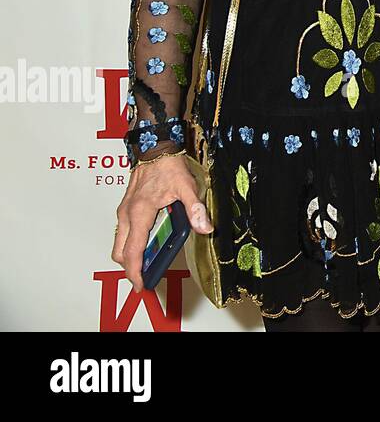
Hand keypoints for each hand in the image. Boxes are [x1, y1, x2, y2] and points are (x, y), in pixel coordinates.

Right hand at [112, 152, 210, 291]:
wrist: (154, 148)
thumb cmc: (169, 166)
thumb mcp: (187, 186)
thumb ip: (195, 208)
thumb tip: (206, 229)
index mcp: (139, 213)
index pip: (132, 251)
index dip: (135, 271)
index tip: (140, 285)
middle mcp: (126, 215)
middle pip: (119, 252)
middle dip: (129, 268)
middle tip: (145, 278)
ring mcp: (123, 211)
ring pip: (119, 243)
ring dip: (129, 257)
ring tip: (147, 265)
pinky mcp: (125, 208)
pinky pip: (123, 233)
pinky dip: (129, 245)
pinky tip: (146, 245)